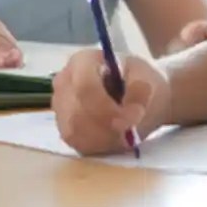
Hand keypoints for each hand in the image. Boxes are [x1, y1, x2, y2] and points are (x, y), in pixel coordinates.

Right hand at [52, 49, 169, 155]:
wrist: (138, 95)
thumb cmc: (139, 80)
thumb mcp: (146, 77)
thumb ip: (140, 88)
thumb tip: (132, 108)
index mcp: (81, 61)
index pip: (84, 87)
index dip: (107, 107)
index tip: (134, 116)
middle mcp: (63, 82)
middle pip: (77, 113)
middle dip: (108, 126)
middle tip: (133, 129)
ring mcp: (60, 107)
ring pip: (75, 131)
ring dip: (105, 137)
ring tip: (126, 132)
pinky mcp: (64, 129)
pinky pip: (77, 143)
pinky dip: (100, 145)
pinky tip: (116, 137)